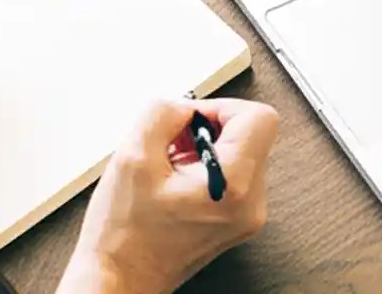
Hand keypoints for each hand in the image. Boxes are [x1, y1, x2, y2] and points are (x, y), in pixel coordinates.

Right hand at [58, 98, 279, 293]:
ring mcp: (248, 215)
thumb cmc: (124, 236)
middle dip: (209, 130)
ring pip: (242, 152)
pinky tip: (176, 182)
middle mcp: (251, 203)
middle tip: (173, 145)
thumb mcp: (131, 156)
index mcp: (234, 185)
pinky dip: (206, 168)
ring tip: (170, 168)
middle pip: (251, 134)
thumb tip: (183, 106)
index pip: (260, 118)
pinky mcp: (238, 220)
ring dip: (206, 149)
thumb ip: (161, 113)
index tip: (192, 120)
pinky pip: (234, 175)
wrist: (121, 280)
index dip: (222, 108)